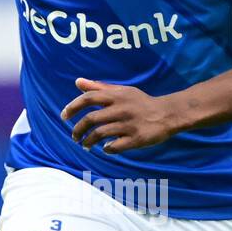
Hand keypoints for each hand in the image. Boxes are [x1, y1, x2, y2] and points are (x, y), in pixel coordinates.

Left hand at [60, 78, 181, 152]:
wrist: (167, 113)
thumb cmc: (141, 102)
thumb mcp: (122, 91)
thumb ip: (99, 87)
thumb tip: (77, 81)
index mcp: (116, 95)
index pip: (88, 98)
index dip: (72, 107)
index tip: (64, 116)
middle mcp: (121, 108)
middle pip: (91, 119)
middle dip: (78, 130)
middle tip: (74, 136)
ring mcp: (129, 124)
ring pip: (100, 134)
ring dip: (89, 141)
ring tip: (85, 145)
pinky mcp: (137, 139)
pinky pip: (116, 146)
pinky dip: (107, 149)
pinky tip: (105, 149)